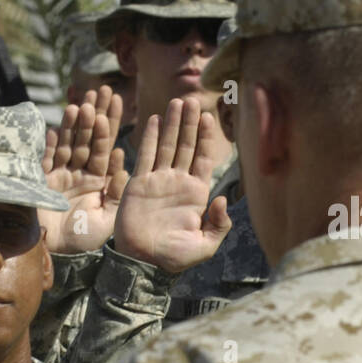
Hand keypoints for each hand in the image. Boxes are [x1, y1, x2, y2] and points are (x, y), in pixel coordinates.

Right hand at [40, 85, 127, 253]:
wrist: (56, 255)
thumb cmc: (85, 240)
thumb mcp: (109, 218)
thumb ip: (117, 192)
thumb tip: (124, 163)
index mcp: (99, 180)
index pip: (107, 146)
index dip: (111, 124)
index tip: (118, 101)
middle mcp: (80, 173)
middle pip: (88, 138)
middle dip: (94, 114)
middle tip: (102, 90)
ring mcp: (60, 175)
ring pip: (69, 144)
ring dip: (74, 124)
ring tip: (81, 103)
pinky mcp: (42, 181)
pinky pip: (47, 158)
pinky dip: (50, 144)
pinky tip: (54, 126)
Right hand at [114, 98, 231, 272]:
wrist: (143, 262)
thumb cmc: (175, 258)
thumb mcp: (205, 246)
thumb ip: (219, 225)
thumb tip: (222, 200)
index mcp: (197, 193)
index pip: (204, 158)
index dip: (206, 137)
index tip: (209, 116)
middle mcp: (178, 182)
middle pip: (187, 146)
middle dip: (190, 123)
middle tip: (192, 99)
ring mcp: (159, 181)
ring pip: (168, 146)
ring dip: (173, 124)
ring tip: (177, 102)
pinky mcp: (139, 183)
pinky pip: (146, 155)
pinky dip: (151, 137)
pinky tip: (156, 119)